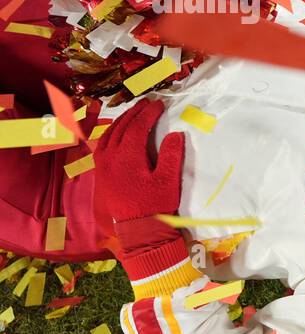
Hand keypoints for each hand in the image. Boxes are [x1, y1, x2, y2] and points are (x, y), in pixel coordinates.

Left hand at [97, 99, 185, 250]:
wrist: (137, 230)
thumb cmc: (155, 205)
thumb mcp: (169, 181)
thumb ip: (172, 155)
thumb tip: (176, 134)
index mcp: (128, 156)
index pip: (138, 127)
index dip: (149, 113)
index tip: (160, 104)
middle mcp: (111, 157)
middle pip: (122, 127)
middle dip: (135, 113)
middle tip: (147, 103)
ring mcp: (102, 165)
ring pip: (109, 135)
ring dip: (121, 121)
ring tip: (133, 113)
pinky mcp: (100, 173)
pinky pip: (101, 146)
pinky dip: (110, 134)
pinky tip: (115, 133)